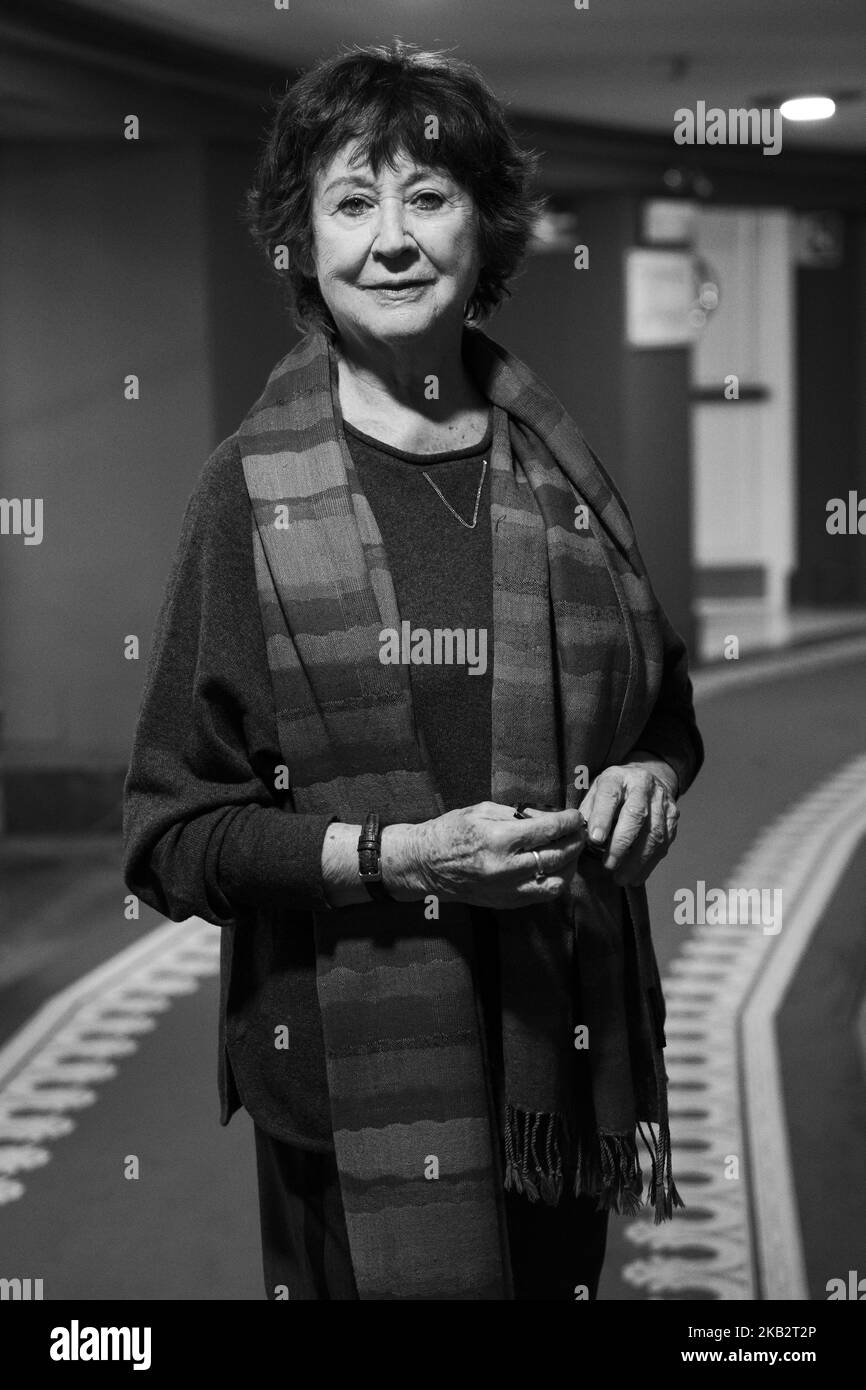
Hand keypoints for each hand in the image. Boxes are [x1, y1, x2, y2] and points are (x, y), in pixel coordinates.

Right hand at [409, 801, 587, 910]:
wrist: (424, 865)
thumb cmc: (450, 832)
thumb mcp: (481, 811)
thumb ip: (517, 814)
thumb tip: (547, 817)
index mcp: (498, 839)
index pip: (548, 830)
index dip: (568, 821)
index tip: (575, 815)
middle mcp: (505, 868)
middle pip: (558, 855)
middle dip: (575, 840)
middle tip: (579, 830)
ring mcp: (506, 889)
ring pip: (556, 882)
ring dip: (571, 865)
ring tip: (571, 850)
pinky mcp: (506, 903)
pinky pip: (542, 895)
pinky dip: (556, 881)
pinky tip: (557, 868)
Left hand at [579, 760, 678, 885]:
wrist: (647, 776)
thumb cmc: (614, 791)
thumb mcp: (595, 792)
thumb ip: (587, 813)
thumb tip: (580, 837)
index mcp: (617, 777)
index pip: (609, 795)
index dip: (602, 818)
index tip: (595, 840)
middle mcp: (642, 785)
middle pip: (636, 814)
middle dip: (621, 844)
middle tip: (608, 865)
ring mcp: (661, 800)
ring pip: (654, 832)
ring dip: (638, 860)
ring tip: (621, 877)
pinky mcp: (673, 816)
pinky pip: (665, 842)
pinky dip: (650, 862)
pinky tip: (637, 875)